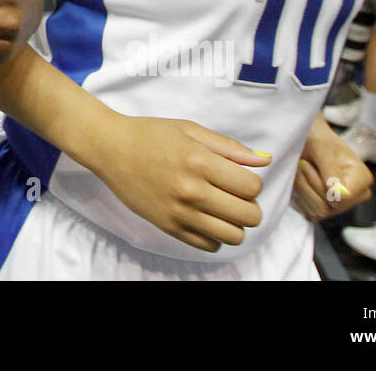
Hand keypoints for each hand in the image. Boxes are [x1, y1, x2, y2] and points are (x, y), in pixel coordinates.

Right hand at [90, 116, 269, 252]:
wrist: (111, 149)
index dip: (252, 183)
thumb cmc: (151, 134)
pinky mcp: (168, 226)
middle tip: (234, 194)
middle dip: (249, 205)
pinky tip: (205, 217)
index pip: (252, 187)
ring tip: (222, 208)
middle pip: (248, 215)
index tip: (239, 176)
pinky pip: (209, 246)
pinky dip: (215, 235)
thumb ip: (230, 147)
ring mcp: (179, 212)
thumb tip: (265, 160)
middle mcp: (191, 190)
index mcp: (200, 161)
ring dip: (235, 224)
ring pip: (233, 236)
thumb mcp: (190, 130)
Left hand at [291, 116, 372, 221]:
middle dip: (307, 186)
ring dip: (301, 190)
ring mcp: (341, 205)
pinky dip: (299, 199)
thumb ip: (331, 169)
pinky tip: (298, 182)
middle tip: (300, 165)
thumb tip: (338, 195)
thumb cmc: (316, 137)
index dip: (319, 184)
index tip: (308, 164)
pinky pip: (310, 215)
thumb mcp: (321, 147)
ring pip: (317, 213)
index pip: (340, 198)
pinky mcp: (326, 209)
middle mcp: (356, 197)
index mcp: (362, 180)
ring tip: (299, 171)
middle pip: (328, 208)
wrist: (306, 138)